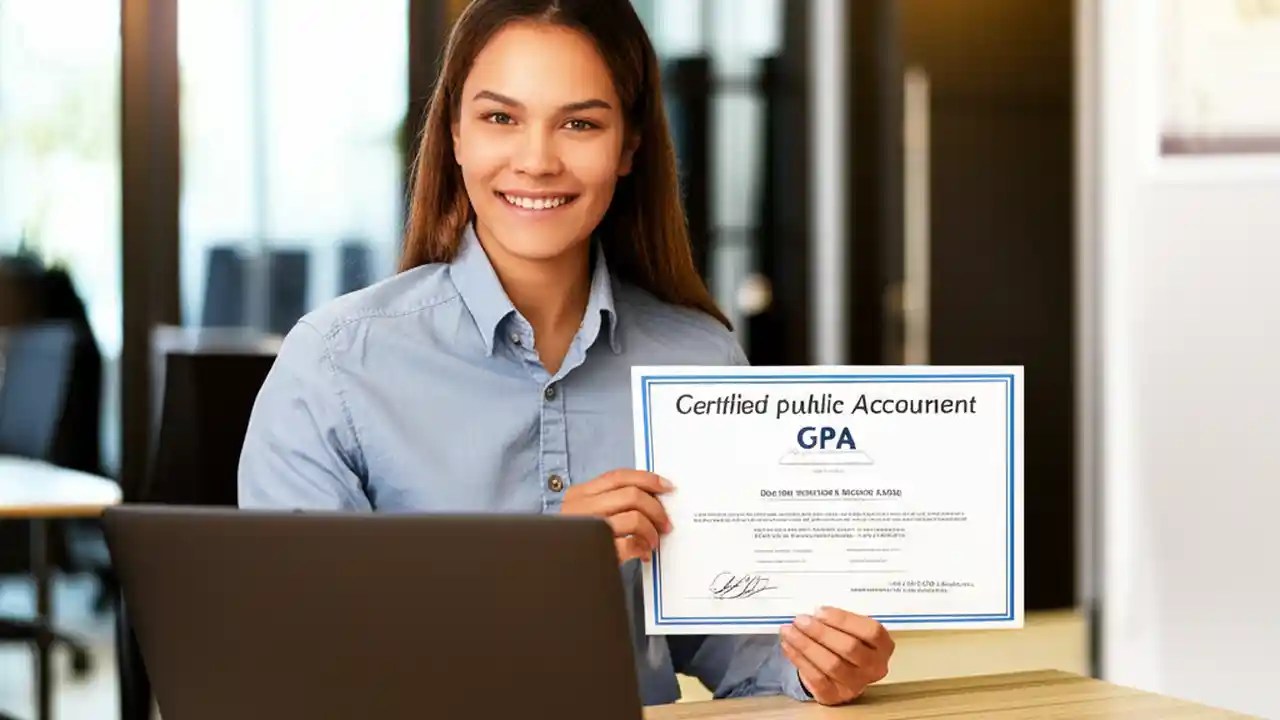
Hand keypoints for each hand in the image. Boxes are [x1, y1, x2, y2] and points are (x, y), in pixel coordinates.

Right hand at [559, 470, 673, 563]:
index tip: (666, 486)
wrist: (552, 572)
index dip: (647, 479)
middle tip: (664, 522)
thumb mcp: (584, 514)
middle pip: (632, 495)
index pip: (619, 476)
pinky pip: (631, 544)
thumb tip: (648, 496)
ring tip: (653, 541)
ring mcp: (589, 529)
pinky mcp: (597, 552)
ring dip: (652, 530)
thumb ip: (608, 501)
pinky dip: (643, 548)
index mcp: (579, 494)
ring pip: (635, 517)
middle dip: (656, 508)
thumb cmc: (573, 542)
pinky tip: (643, 553)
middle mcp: (582, 508)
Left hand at [779, 607, 894, 705]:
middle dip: (821, 632)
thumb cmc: (844, 641)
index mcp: (883, 646)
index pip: (870, 631)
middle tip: (800, 620)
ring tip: (789, 631)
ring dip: (806, 645)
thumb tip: (813, 613)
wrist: (838, 673)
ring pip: (831, 664)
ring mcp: (856, 684)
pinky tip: (788, 645)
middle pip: (849, 648)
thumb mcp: (850, 629)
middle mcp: (874, 667)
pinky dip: (799, 658)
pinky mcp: (835, 695)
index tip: (819, 611)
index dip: (843, 620)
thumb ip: (839, 620)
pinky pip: (815, 677)